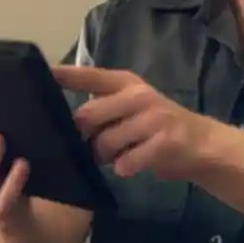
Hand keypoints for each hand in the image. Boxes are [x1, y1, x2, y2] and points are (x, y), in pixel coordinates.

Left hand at [52, 65, 214, 180]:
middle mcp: (139, 96)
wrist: (203, 145)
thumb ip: (104, 109)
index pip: (89, 76)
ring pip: (105, 142)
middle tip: (88, 146)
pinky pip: (127, 162)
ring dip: (104, 156)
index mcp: (127, 83)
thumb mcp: (132, 108)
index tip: (41, 74)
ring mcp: (154, 118)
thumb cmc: (158, 127)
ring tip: (116, 156)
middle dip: (82, 136)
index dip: (63, 75)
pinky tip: (133, 165)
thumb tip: (67, 123)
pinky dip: (124, 168)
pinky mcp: (165, 142)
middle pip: (88, 115)